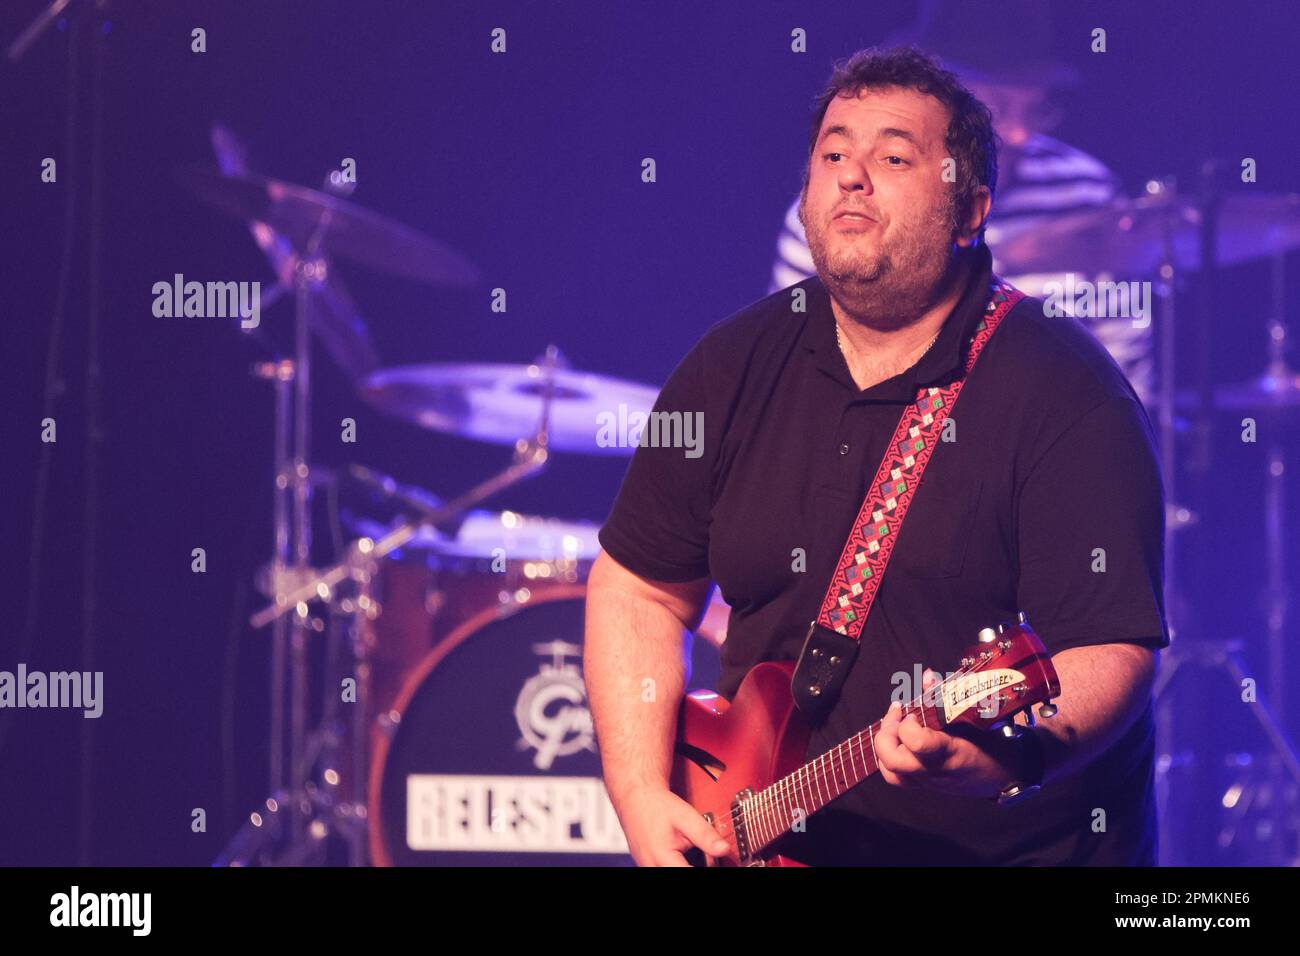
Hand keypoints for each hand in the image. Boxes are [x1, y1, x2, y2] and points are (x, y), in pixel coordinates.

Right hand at [615, 787, 731, 866]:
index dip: (705, 867)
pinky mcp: (646, 865)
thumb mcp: (685, 816)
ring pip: (671, 872)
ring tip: (691, 852)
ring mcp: (646, 867)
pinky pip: (663, 869)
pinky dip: (676, 864)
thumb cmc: (656, 805)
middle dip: (695, 865)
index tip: (712, 861)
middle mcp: (651, 867)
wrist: (635, 797)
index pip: (688, 873)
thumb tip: (724, 849)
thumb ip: (704, 835)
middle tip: (707, 857)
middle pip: (679, 874)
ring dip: (685, 865)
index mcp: (662, 857)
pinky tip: (682, 856)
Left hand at [874, 668, 1020, 798]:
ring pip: (889, 772)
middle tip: (898, 716)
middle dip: (886, 733)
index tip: (914, 712)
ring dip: (884, 746)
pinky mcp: (923, 785)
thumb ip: (948, 697)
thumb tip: (928, 676)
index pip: (917, 743)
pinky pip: (895, 777)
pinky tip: (897, 740)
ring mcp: (927, 781)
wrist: (1003, 775)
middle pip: (893, 760)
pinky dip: (888, 757)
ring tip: (894, 727)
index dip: (908, 725)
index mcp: (950, 753)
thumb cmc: (992, 744)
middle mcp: (935, 770)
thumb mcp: (976, 719)